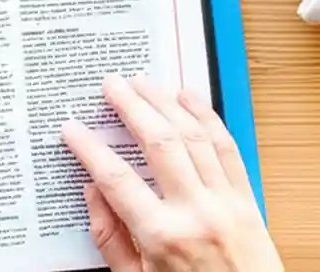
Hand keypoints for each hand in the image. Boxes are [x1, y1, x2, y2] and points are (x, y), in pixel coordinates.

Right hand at [62, 75, 282, 271]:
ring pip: (194, 136)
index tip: (72, 129)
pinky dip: (208, 117)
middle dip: (131, 107)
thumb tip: (91, 193)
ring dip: (166, 103)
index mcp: (162, 237)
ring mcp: (225, 203)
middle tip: (111, 84)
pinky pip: (227, 148)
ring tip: (144, 82)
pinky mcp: (247, 201)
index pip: (116, 179)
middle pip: (159, 143)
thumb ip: (111, 238)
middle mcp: (195, 213)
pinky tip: (190, 98)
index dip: (89, 149)